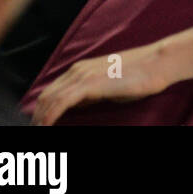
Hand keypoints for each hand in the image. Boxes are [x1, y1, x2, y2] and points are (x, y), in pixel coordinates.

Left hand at [30, 43, 172, 125]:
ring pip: (50, 99)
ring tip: (38, 131)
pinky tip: (46, 126)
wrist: (157, 62)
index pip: (53, 90)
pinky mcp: (89, 84)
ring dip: (41, 118)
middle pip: (46, 95)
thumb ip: (92, 92)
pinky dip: (50, 116)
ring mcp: (82, 76)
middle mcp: (78, 70)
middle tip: (36, 130)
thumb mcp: (110, 84)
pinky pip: (61, 102)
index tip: (40, 123)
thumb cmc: (140, 74)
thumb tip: (78, 104)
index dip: (43, 108)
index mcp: (81, 69)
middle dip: (37, 115)